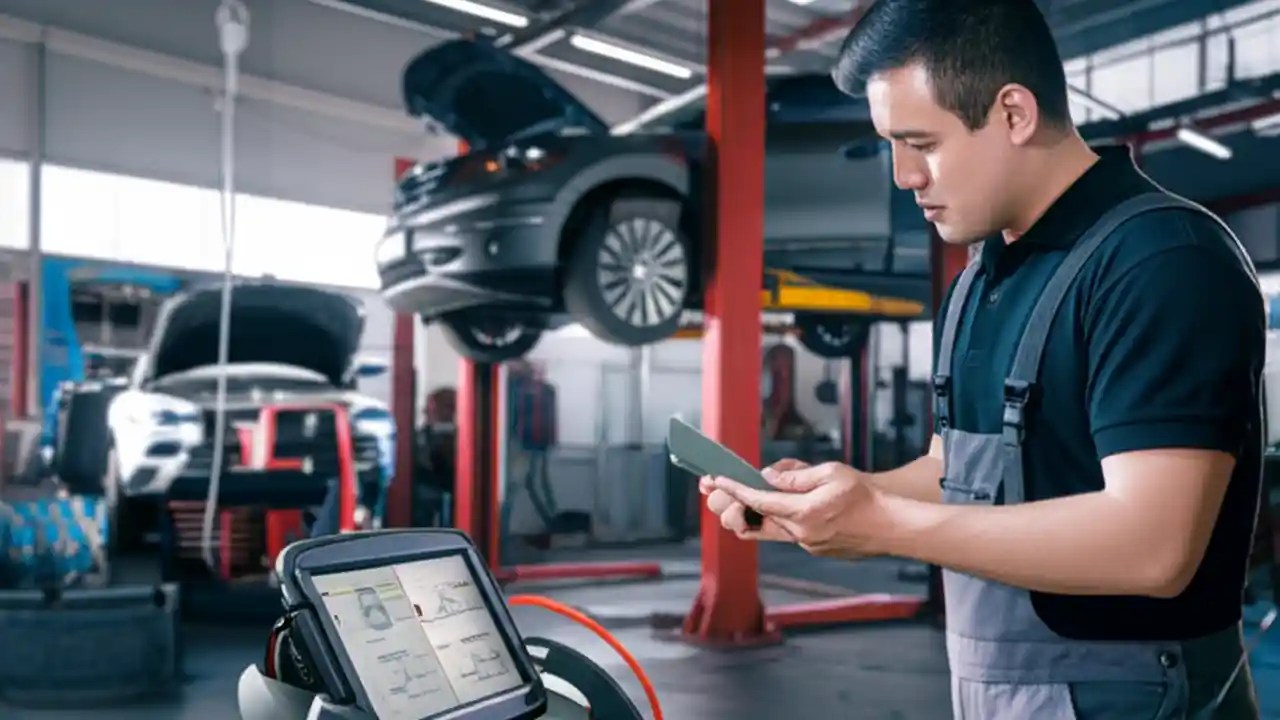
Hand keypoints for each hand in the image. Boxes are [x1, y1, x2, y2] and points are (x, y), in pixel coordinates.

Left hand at [709, 462, 887, 558]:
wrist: (890, 525)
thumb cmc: (864, 495)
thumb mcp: (830, 473)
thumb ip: (795, 476)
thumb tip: (767, 476)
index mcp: (802, 513)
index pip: (757, 501)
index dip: (733, 489)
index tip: (715, 480)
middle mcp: (799, 533)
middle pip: (752, 522)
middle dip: (730, 506)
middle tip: (713, 491)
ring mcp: (806, 544)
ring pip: (768, 530)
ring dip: (750, 515)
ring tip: (737, 497)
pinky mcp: (814, 549)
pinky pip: (787, 533)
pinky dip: (776, 519)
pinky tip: (777, 506)